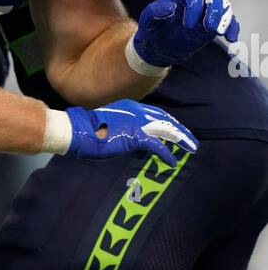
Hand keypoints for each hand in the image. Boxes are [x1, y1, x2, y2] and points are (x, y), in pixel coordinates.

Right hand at [66, 99, 196, 165]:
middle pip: (165, 120)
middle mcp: (137, 111)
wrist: (78, 131)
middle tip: (190, 140)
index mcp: (130, 107)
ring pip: (167, 130)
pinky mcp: (136, 136)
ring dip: (180, 139)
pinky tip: (171, 162)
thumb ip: (123, 130)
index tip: (176, 130)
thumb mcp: (108, 125)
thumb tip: (133, 145)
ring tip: (190, 147)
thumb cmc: (87, 130)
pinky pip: (158, 146)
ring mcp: (137, 123)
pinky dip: (166, 154)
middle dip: (179, 130)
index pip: (155, 113)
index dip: (168, 122)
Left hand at [131, 0, 238, 69]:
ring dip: (225, 19)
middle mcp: (197, 2)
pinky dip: (233, 28)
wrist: (156, 47)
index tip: (188, 25)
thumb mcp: (147, 20)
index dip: (194, 7)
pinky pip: (228, 23)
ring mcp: (206, 14)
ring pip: (224, 8)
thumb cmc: (151, 29)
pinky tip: (231, 39)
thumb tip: (171, 7)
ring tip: (219, 33)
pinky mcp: (212, 27)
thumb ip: (156, 11)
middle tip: (210, 28)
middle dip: (214, 11)